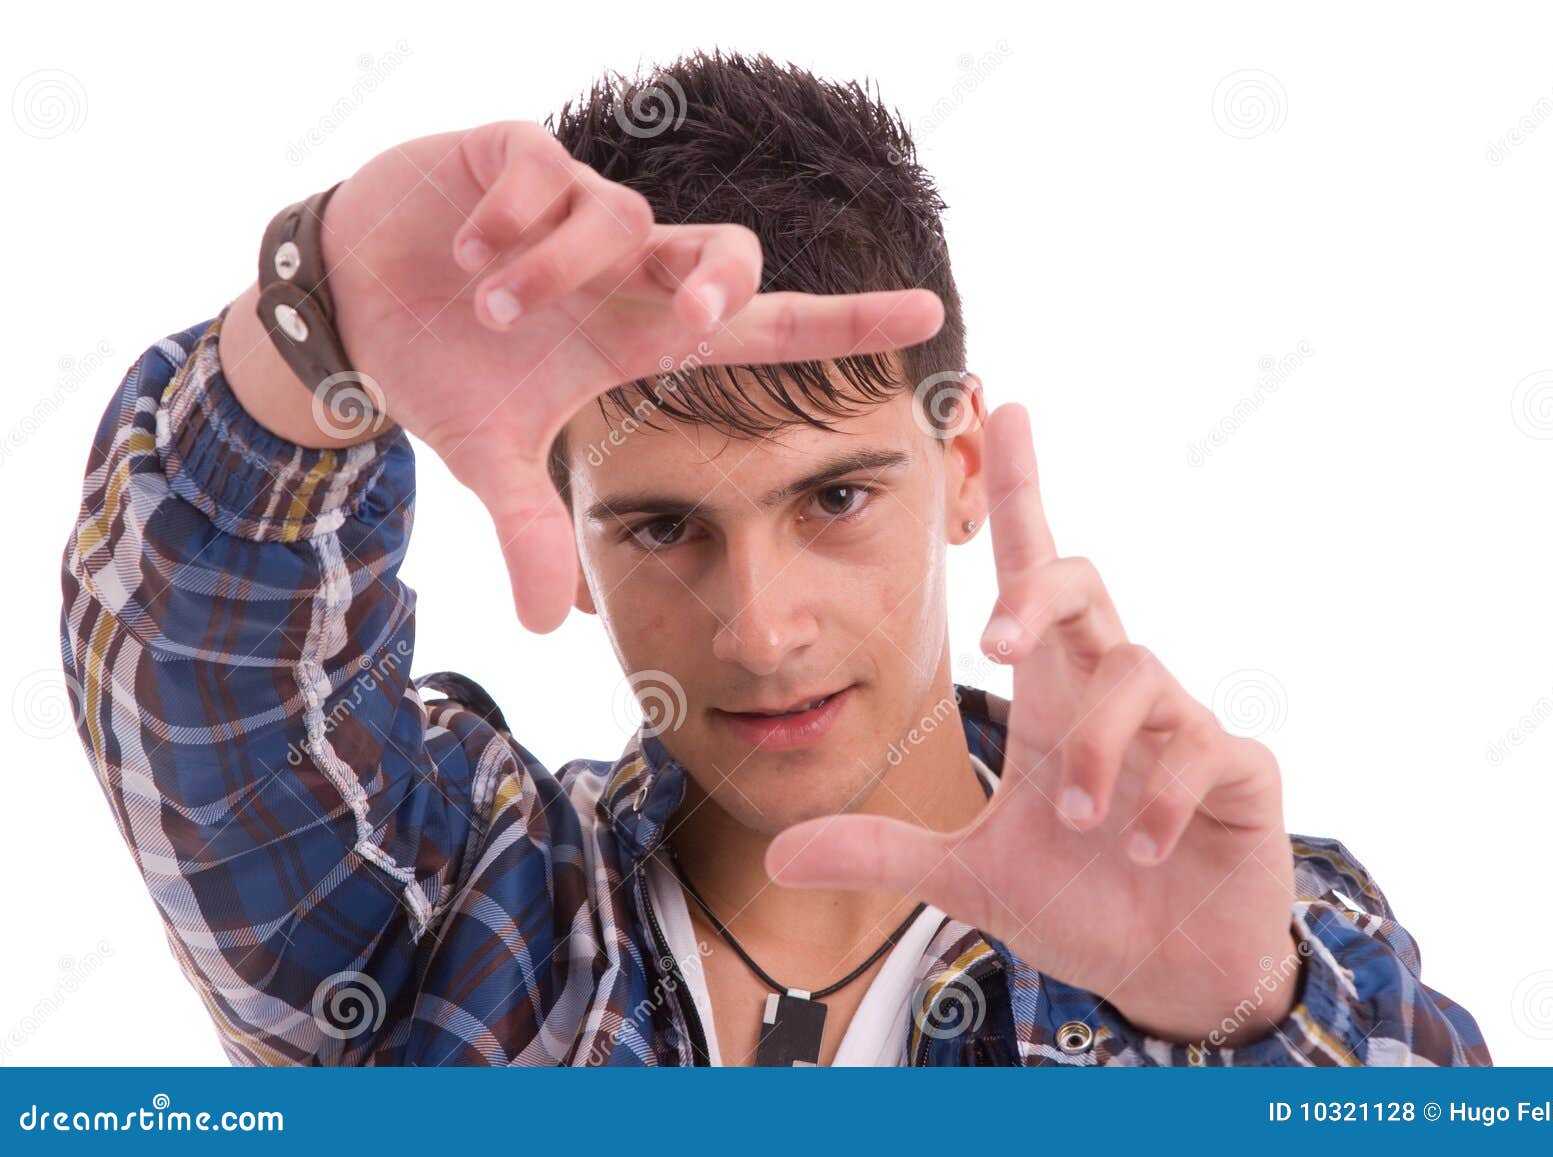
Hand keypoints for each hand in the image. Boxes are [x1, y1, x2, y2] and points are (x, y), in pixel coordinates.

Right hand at [314, 120, 943, 631]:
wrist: (350, 305)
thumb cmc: (446, 370)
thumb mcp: (487, 457)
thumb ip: (528, 528)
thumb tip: (545, 625)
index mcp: (639, 334)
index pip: (765, 324)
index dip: (846, 322)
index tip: (930, 319)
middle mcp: (625, 267)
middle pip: (723, 250)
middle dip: (716, 279)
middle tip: (687, 316)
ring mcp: (571, 209)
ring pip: (617, 218)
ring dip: (555, 272)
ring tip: (488, 307)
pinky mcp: (508, 157)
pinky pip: (542, 169)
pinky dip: (511, 217)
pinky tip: (467, 250)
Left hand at [765, 404, 1298, 1047]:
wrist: (1168, 968)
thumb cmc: (1078, 899)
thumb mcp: (968, 877)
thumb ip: (882, 852)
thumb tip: (780, 853)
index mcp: (1052, 699)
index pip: (1034, 576)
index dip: (1024, 492)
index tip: (1006, 407)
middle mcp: (1113, 693)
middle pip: (1085, 585)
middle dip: (1039, 596)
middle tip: (998, 646)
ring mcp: (1180, 726)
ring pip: (1139, 673)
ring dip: (1098, 750)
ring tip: (1083, 825)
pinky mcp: (1234, 771)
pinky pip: (1203, 749)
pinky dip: (1161, 800)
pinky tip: (1140, 849)